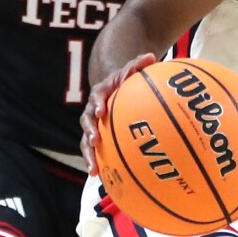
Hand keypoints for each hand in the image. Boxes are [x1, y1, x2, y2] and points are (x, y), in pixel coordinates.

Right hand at [80, 52, 156, 173]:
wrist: (114, 86)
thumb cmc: (126, 79)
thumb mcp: (131, 69)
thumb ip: (138, 64)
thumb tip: (151, 56)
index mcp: (100, 94)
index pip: (96, 98)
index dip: (96, 105)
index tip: (100, 112)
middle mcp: (93, 111)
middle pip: (86, 123)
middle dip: (88, 133)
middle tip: (94, 142)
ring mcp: (94, 126)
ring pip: (86, 142)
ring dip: (88, 155)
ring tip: (93, 170)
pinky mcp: (99, 138)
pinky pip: (97, 152)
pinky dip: (99, 163)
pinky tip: (105, 180)